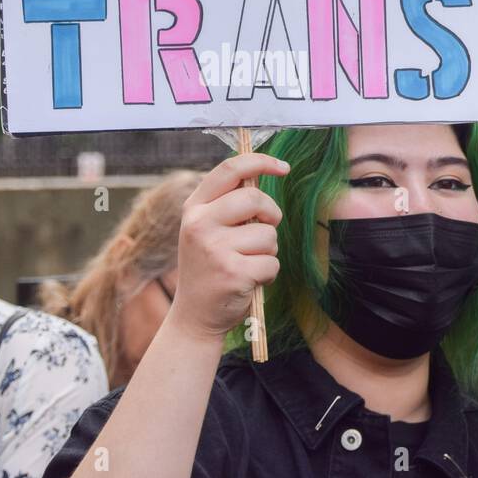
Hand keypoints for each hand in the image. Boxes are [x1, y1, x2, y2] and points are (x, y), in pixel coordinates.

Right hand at [170, 152, 287, 344]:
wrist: (194, 315)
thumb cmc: (209, 267)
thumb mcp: (206, 229)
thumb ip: (227, 203)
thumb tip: (262, 171)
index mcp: (194, 208)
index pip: (229, 170)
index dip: (260, 161)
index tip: (283, 167)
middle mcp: (199, 225)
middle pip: (255, 199)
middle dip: (271, 213)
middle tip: (266, 227)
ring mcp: (215, 249)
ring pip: (268, 234)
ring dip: (268, 250)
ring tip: (247, 263)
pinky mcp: (233, 273)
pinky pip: (272, 262)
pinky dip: (268, 273)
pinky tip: (249, 281)